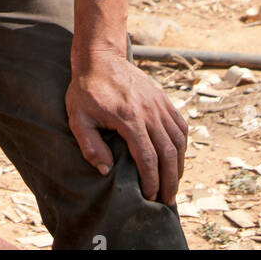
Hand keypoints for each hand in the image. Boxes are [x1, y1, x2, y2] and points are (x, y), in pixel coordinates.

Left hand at [65, 50, 186, 204]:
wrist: (100, 58)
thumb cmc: (86, 90)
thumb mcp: (78, 118)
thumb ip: (90, 145)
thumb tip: (106, 171)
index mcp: (129, 118)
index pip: (148, 158)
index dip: (151, 181)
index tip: (149, 196)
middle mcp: (149, 111)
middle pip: (168, 153)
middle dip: (169, 181)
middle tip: (166, 200)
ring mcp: (159, 104)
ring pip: (178, 141)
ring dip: (179, 166)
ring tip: (173, 184)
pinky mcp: (163, 99)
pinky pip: (180, 126)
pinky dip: (182, 146)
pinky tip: (177, 159)